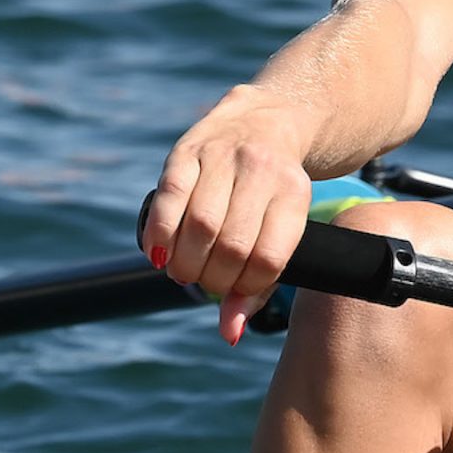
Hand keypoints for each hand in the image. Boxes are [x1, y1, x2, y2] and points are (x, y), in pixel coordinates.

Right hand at [141, 90, 314, 345]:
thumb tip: (228, 334)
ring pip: (200, 223)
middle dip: (212, 279)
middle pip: (231, 245)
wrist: (271, 117)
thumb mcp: (283, 229)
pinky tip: (158, 252)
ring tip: (182, 270)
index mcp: (294, 193)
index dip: (245, 288)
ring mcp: (224, 155)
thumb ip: (258, 284)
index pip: (268, 258)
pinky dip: (159, 233)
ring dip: (184, 261)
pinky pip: (169, 196)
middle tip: (204, 283)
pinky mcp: (188, 148)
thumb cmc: (275, 192)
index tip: (233, 293)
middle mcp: (262, 170)